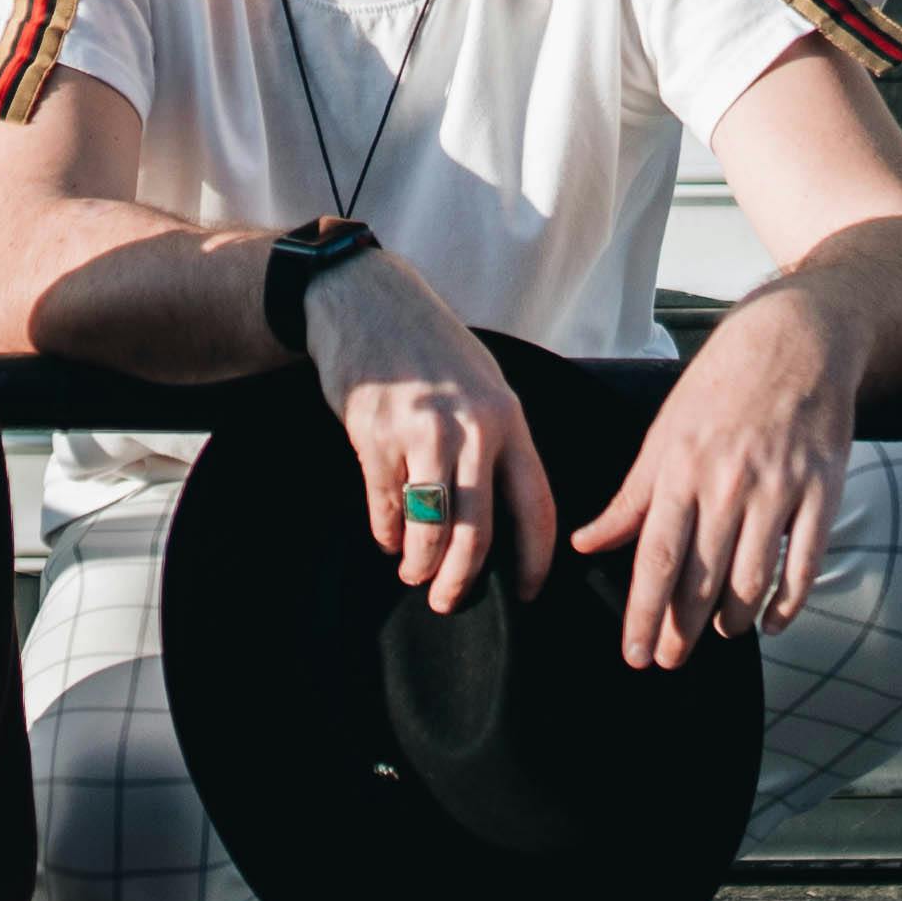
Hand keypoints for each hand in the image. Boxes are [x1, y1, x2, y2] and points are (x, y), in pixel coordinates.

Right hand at [296, 250, 557, 614]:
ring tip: (413, 572)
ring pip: (428, 528)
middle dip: (462, 580)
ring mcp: (421, 433)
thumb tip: (500, 513)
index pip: (535, 505)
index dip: (533, 559)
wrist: (365, 299)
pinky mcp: (374, 436)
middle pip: (478, 531)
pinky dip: (385, 531)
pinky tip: (387, 535)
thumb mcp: (482, 383)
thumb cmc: (429, 346)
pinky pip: (385, 507)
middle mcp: (471, 428)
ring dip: (419, 563)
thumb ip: (496, 441)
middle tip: (448, 601)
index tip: (526, 592)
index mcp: (508, 418)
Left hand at [572, 291, 857, 669]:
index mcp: (680, 469)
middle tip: (669, 661)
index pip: (655, 558)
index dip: (644, 613)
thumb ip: (630, 498)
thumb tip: (586, 545)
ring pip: (751, 578)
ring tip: (718, 634)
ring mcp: (778, 488)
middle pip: (700, 578)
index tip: (634, 654)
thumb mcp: (664, 435)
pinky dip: (788, 602)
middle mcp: (726, 483)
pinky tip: (772, 622)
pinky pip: (803, 562)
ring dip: (732, 619)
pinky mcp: (822, 490)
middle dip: (681, 629)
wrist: (794, 341)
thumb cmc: (718, 388)